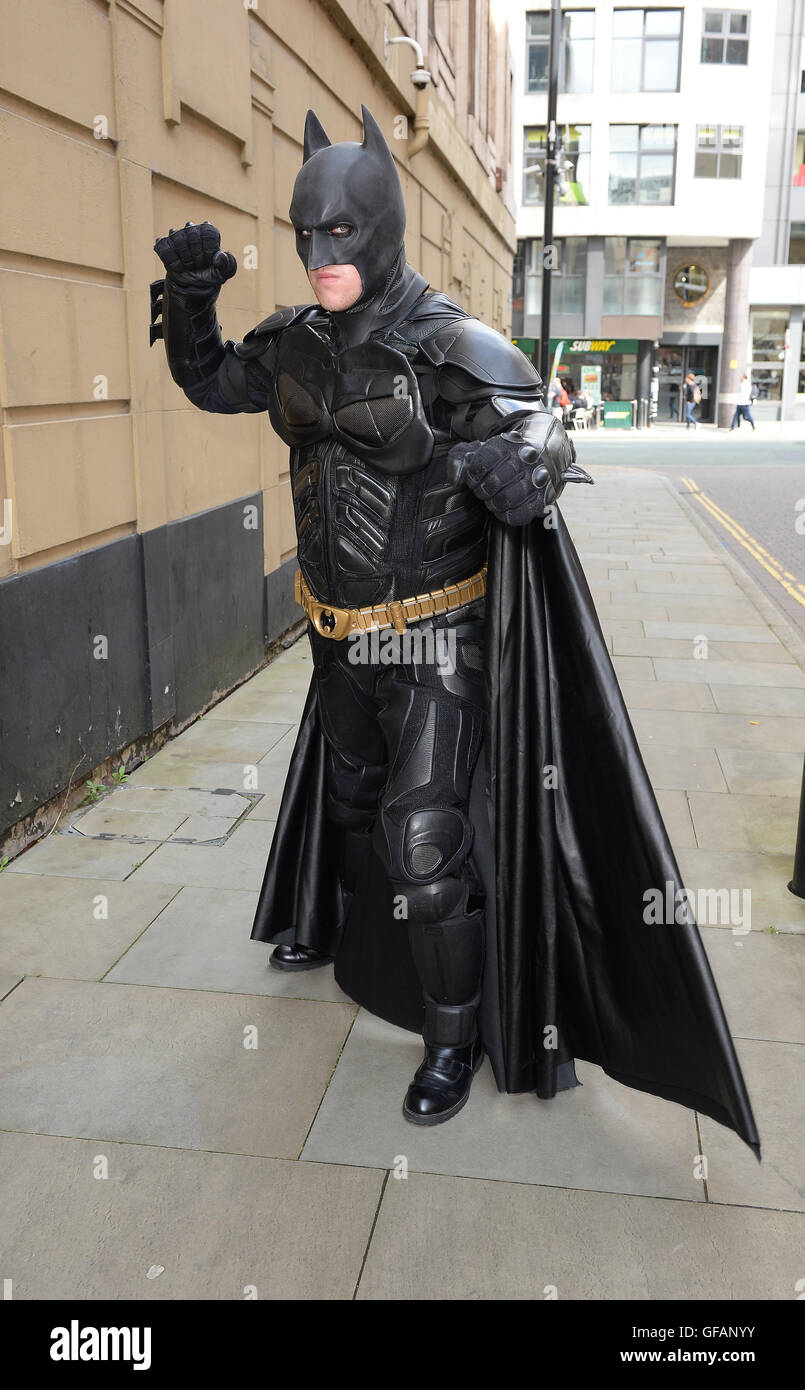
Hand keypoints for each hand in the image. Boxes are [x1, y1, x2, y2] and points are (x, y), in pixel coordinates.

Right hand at [153, 220, 236, 289]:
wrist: (195, 286)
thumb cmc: (212, 274)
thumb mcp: (226, 271)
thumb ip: (228, 263)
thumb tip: (218, 257)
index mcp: (209, 231)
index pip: (208, 232)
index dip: (208, 251)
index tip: (209, 260)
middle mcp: (192, 229)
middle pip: (192, 234)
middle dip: (197, 256)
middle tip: (199, 264)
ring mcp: (177, 235)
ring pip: (177, 237)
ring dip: (185, 258)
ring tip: (189, 265)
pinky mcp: (165, 245)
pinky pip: (164, 247)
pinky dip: (172, 260)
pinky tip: (178, 267)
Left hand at [448, 413, 590, 526]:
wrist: (538, 455)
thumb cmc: (503, 457)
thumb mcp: (478, 449)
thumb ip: (459, 458)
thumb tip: (456, 479)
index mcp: (508, 443)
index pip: (483, 462)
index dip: (473, 475)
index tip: (474, 478)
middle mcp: (526, 459)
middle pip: (495, 482)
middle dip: (482, 490)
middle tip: (482, 490)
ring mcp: (537, 479)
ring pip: (508, 499)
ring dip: (493, 503)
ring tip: (493, 499)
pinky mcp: (543, 498)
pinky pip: (520, 515)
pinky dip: (507, 515)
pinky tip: (504, 508)